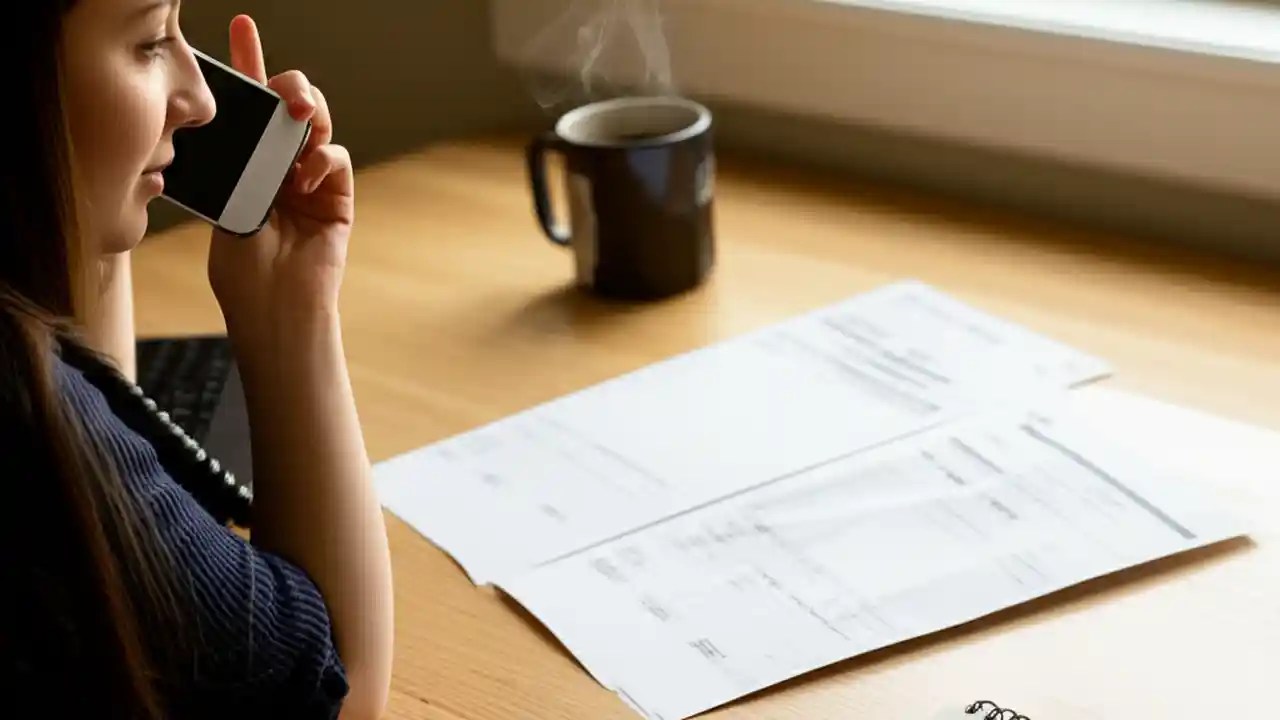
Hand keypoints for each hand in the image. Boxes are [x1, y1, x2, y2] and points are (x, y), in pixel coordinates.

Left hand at [207, 15, 353, 349]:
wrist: (273, 309)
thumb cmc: (242, 274)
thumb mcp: (227, 211)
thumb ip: (241, 170)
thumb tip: (253, 129)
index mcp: (249, 168)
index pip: (250, 111)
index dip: (248, 68)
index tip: (241, 31)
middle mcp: (282, 169)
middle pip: (290, 109)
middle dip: (286, 85)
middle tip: (277, 86)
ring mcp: (313, 183)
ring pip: (319, 125)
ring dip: (308, 112)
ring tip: (294, 116)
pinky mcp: (338, 199)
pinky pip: (338, 160)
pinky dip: (322, 160)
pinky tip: (302, 178)